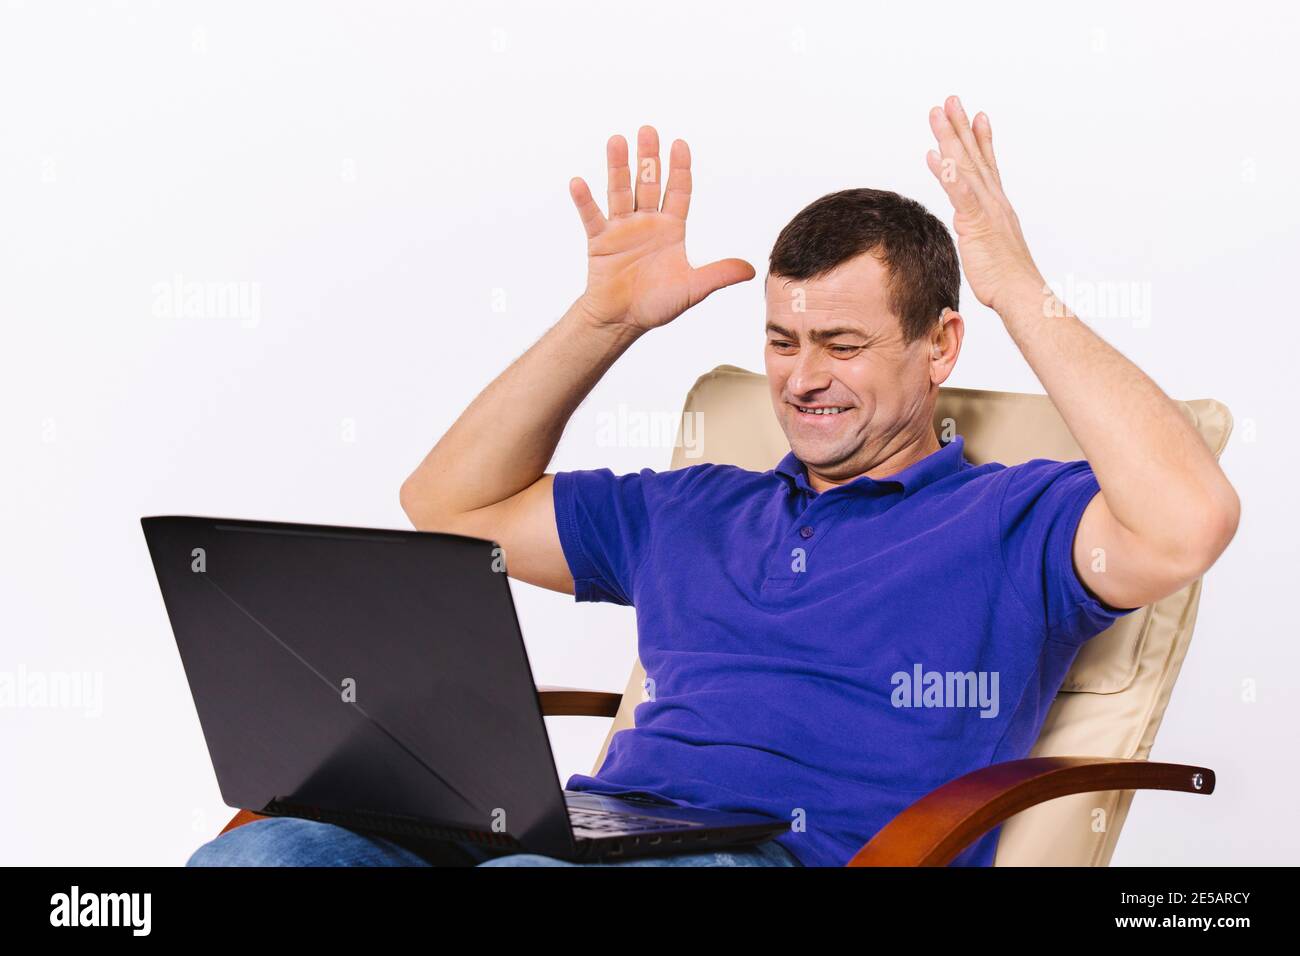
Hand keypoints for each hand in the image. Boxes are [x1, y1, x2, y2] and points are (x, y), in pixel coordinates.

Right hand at [569, 125, 754, 330]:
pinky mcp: (600, 241)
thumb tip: (752, 270)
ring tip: (617, 140)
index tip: (680, 144)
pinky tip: (579, 182)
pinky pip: (591, 217)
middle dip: (648, 157)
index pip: (677, 192)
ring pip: (620, 191)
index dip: (679, 169)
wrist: (623, 320)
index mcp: (671, 229)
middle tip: (648, 129)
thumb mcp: (693, 289)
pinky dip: (585, 200)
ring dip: (618, 167)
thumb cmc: (658, 305)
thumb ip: (718, 275)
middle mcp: (646, 223)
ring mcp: (622, 229)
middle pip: (648, 183)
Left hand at [925, 96, 1044, 313]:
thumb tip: (971, 229)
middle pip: (974, 157)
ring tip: (937, 114)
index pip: (987, 166)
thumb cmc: (1007, 280)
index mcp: (997, 206)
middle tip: (950, 99)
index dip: (980, 139)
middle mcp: (994, 201)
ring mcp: (987, 210)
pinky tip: (935, 157)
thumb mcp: (990, 249)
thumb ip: (980, 233)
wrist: (1022, 295)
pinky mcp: (977, 224)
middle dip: (961, 127)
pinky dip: (948, 175)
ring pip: (966, 167)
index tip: (975, 115)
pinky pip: (961, 195)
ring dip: (950, 139)